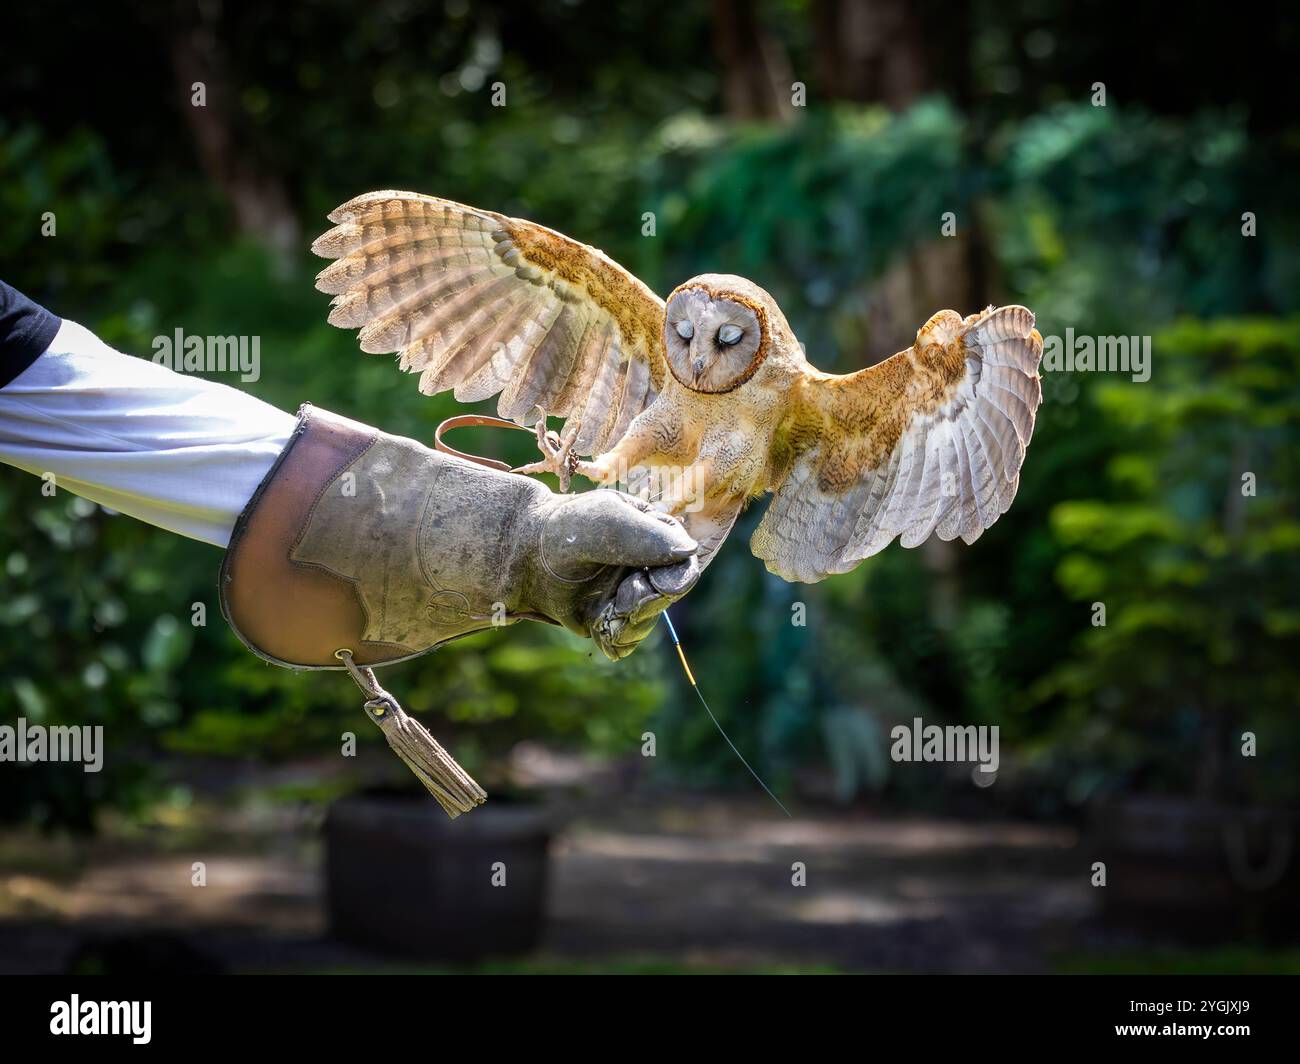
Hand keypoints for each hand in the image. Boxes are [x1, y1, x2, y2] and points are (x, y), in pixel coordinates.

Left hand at [517, 487, 699, 658]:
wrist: (523, 553)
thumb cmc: (563, 528)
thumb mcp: (606, 520)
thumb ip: (646, 535)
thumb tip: (689, 550)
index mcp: (655, 536)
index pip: (684, 566)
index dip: (671, 582)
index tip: (643, 584)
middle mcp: (646, 566)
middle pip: (668, 600)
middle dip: (645, 606)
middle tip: (621, 601)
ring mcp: (627, 593)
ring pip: (647, 624)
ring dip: (629, 625)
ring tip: (605, 612)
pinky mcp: (608, 617)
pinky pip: (625, 641)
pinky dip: (614, 638)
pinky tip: (596, 624)